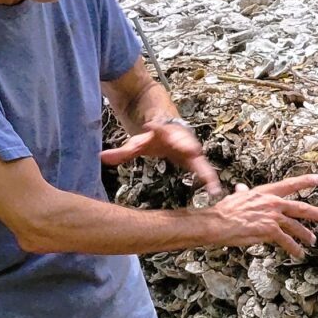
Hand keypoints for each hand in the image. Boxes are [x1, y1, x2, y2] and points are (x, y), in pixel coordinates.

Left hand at [101, 118, 222, 193]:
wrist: (171, 127)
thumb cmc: (154, 136)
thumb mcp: (138, 142)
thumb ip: (123, 151)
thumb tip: (102, 158)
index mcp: (167, 133)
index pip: (162, 128)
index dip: (157, 127)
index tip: (149, 125)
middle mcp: (182, 140)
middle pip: (187, 143)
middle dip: (190, 148)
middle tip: (193, 153)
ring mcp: (193, 151)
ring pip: (200, 160)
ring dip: (207, 172)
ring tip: (213, 185)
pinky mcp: (198, 162)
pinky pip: (205, 171)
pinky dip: (210, 180)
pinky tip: (215, 192)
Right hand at [199, 174, 317, 258]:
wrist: (218, 223)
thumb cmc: (224, 211)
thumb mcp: (236, 198)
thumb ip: (243, 193)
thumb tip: (241, 188)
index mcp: (265, 192)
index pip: (290, 184)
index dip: (306, 181)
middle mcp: (272, 202)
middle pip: (301, 207)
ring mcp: (272, 216)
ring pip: (296, 226)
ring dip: (306, 235)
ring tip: (313, 241)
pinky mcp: (270, 230)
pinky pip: (286, 241)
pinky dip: (294, 248)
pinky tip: (299, 254)